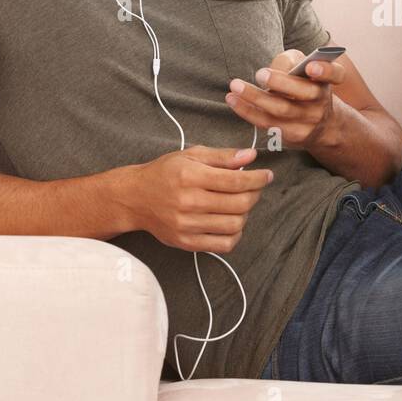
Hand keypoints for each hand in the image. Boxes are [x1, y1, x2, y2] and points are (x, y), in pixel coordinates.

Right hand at [119, 145, 272, 251]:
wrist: (134, 198)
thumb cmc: (165, 173)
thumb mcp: (191, 155)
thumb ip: (223, 156)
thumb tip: (251, 156)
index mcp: (191, 176)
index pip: (236, 180)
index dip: (258, 179)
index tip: (267, 175)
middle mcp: (189, 201)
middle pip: (240, 204)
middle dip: (254, 194)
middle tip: (253, 188)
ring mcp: (186, 225)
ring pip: (234, 225)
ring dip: (245, 214)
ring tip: (239, 204)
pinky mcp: (185, 242)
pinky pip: (223, 245)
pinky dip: (235, 235)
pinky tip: (231, 222)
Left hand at [224, 48, 347, 150]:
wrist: (321, 124)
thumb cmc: (304, 86)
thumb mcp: (302, 68)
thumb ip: (289, 62)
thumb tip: (272, 70)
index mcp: (326, 81)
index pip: (335, 74)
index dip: (324, 70)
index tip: (310, 66)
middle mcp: (321, 102)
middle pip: (303, 93)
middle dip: (280, 83)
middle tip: (260, 73)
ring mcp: (309, 122)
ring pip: (281, 110)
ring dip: (255, 97)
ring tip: (235, 86)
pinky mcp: (293, 136)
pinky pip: (267, 123)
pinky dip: (247, 111)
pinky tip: (233, 100)